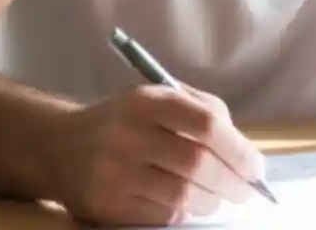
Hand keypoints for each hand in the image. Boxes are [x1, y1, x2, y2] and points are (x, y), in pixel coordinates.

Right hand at [46, 84, 264, 225]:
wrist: (60, 146)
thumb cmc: (125, 122)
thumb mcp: (157, 99)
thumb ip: (202, 112)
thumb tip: (246, 152)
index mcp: (147, 101)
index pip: (207, 125)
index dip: (239, 150)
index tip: (256, 168)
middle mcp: (128, 134)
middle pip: (198, 165)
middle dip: (232, 183)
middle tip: (244, 191)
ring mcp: (114, 172)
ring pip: (182, 196)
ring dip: (210, 201)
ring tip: (214, 197)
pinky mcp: (106, 204)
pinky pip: (160, 217)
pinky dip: (182, 214)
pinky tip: (184, 205)